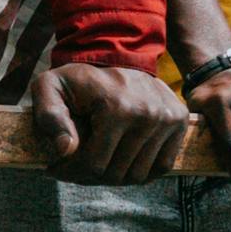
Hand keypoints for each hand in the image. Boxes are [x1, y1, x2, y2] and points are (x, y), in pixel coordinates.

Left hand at [31, 56, 189, 181]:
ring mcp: (167, 118)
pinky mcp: (180, 121)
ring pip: (138, 175)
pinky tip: (124, 158)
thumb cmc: (77, 80)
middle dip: (92, 176)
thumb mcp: (50, 87)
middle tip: (78, 164)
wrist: (116, 55)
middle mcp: (147, 114)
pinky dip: (142, 169)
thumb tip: (65, 150)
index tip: (59, 165)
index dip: (72, 171)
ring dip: (117, 175)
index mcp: (115, 107)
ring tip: (100, 161)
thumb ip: (50, 116)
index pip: (94, 165)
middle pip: (117, 174)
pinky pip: (162, 166)